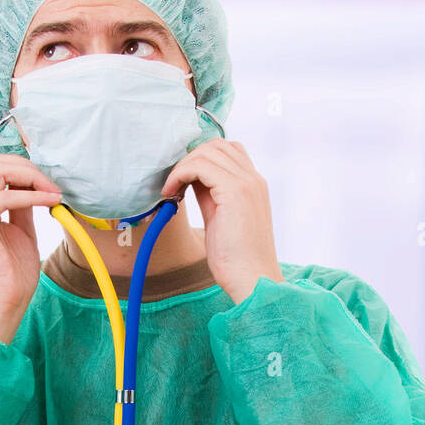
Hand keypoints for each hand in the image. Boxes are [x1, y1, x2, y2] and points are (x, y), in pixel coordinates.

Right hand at [0, 154, 61, 341]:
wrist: (1, 306)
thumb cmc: (12, 278)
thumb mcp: (22, 231)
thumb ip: (23, 206)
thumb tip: (36, 185)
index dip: (22, 167)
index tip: (49, 182)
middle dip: (25, 165)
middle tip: (51, 183)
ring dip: (28, 176)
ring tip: (52, 191)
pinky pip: (3, 196)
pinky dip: (30, 196)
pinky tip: (49, 202)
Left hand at [160, 140, 281, 303]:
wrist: (253, 279)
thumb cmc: (236, 259)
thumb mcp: (220, 219)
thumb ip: (210, 196)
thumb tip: (191, 180)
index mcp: (254, 185)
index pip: (227, 151)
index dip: (200, 160)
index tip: (182, 182)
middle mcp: (253, 179)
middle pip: (216, 145)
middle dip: (189, 160)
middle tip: (173, 184)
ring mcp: (247, 183)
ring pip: (207, 152)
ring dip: (182, 167)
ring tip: (171, 190)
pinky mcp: (235, 192)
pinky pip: (200, 166)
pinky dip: (180, 174)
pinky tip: (172, 193)